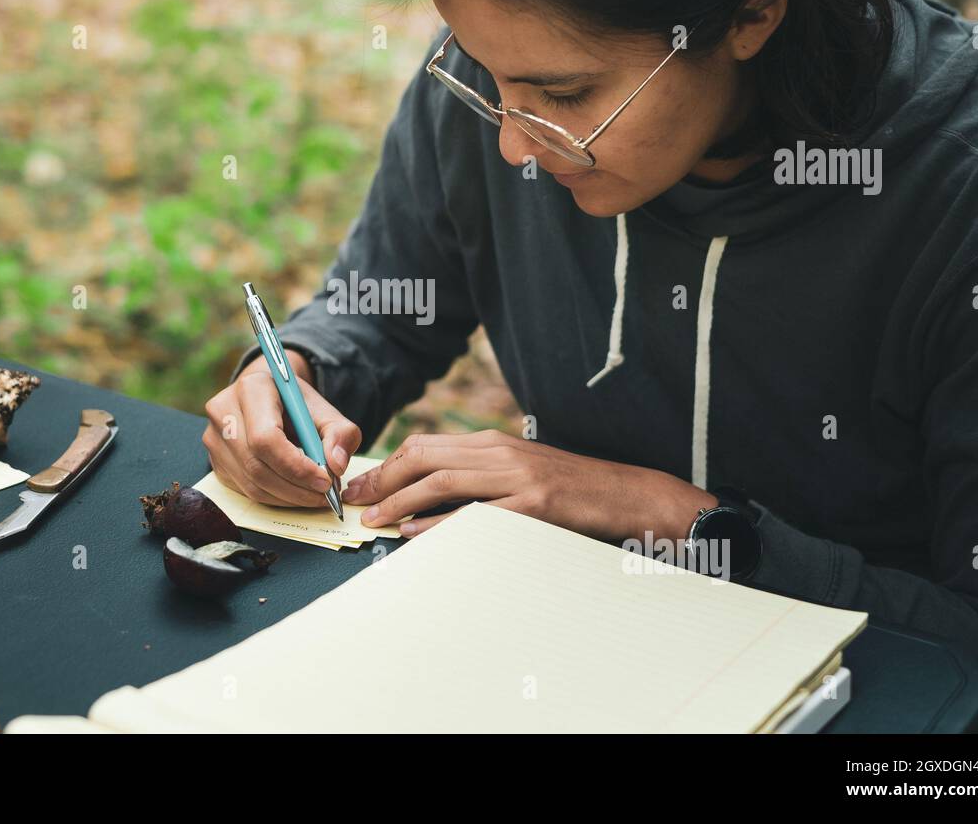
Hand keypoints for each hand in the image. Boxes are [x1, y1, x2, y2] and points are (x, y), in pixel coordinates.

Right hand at [202, 355, 361, 507]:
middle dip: (296, 488)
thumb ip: (340, 434)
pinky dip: (276, 498)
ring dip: (288, 498)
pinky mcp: (216, 461)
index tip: (325, 480)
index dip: (296, 466)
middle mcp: (224, 411)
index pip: (266, 439)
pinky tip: (296, 492)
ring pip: (251, 485)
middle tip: (325, 495)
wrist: (270, 399)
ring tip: (315, 495)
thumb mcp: (327, 412)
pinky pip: (245, 491)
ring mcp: (214, 438)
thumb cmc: (298, 406)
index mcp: (252, 388)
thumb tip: (336, 465)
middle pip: (257, 466)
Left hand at [345, 430, 714, 540]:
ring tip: (374, 520)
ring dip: (400, 502)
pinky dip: (440, 524)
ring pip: (443, 482)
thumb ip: (477, 479)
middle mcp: (499, 453)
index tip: (359, 485)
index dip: (386, 465)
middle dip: (382, 480)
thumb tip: (424, 499)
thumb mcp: (518, 474)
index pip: (424, 447)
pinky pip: (476, 514)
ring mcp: (517, 478)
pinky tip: (416, 534)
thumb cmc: (568, 490)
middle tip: (352, 501)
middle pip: (424, 458)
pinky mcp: (534, 506)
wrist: (624, 494)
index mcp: (492, 444)